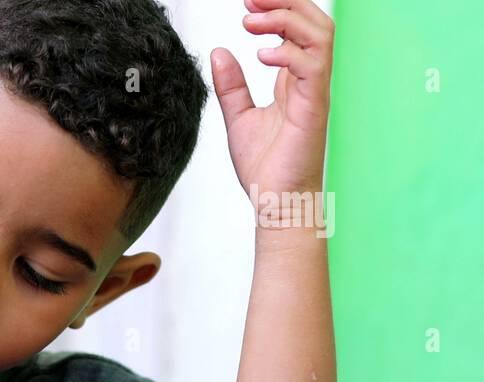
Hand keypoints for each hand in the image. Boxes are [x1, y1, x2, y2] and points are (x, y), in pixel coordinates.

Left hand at [212, 0, 333, 202]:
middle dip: (284, 2)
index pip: (297, 29)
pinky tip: (261, 55)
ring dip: (286, 19)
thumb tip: (219, 51)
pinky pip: (314, 66)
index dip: (276, 8)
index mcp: (294, 79)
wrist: (275, 201)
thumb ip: (231, 86)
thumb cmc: (264, 166)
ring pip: (321, 35)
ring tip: (251, 21)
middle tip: (250, 0)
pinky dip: (289, 53)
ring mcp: (315, 91)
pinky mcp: (315, 107)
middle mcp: (310, 80)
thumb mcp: (238, 118)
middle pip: (315, 22)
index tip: (247, 3)